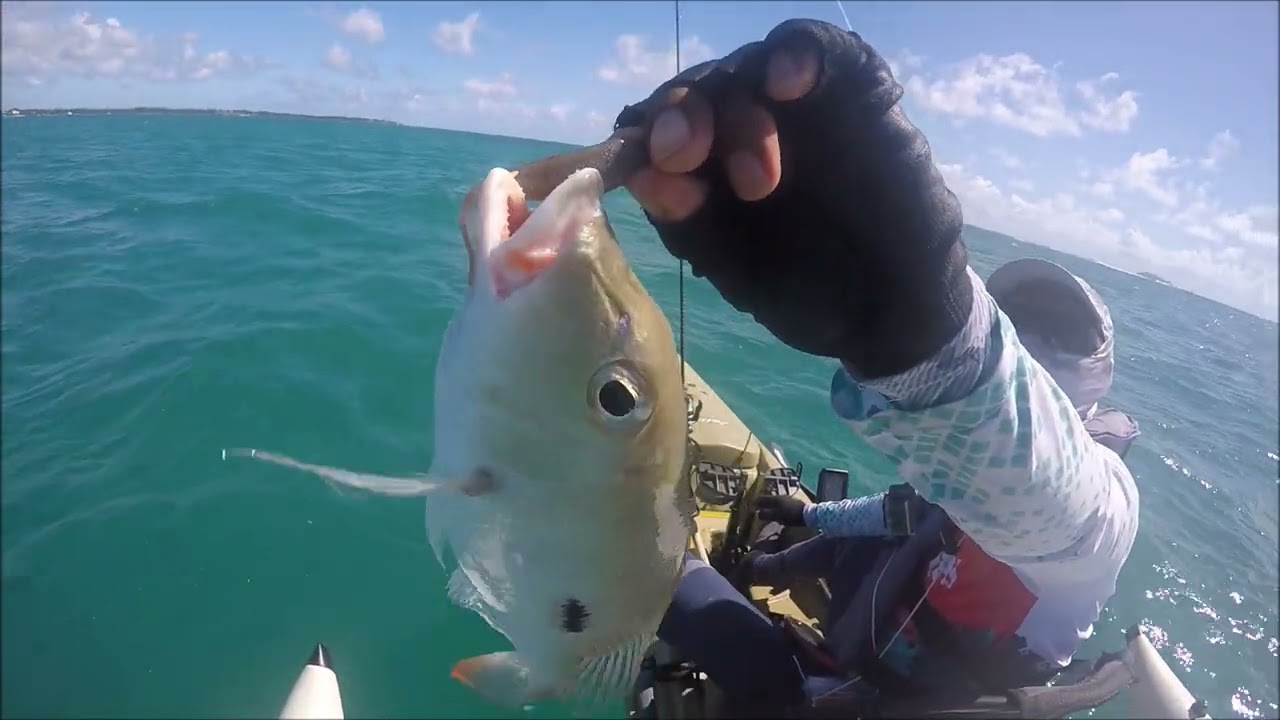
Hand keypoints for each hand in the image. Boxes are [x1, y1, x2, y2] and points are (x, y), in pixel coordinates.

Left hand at [614, 20, 972, 378]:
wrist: (891, 307)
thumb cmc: (807, 285)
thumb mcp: (737, 268)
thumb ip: (691, 223)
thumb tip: (642, 177)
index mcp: (706, 161)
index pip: (663, 125)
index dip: (648, 139)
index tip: (655, 169)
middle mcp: (744, 122)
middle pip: (701, 90)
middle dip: (685, 117)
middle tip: (684, 156)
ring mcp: (799, 101)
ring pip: (750, 66)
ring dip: (738, 107)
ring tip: (757, 178)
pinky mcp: (856, 87)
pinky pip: (824, 50)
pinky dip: (798, 55)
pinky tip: (786, 81)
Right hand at [756, 494, 807, 526]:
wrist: (808, 514)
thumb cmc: (791, 515)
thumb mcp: (777, 516)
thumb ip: (767, 514)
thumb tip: (758, 514)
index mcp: (776, 499)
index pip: (763, 499)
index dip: (757, 502)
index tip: (752, 505)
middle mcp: (781, 497)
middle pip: (769, 499)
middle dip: (763, 503)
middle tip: (758, 507)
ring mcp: (788, 499)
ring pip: (776, 501)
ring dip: (770, 505)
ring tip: (767, 510)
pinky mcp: (793, 503)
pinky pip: (781, 504)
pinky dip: (777, 507)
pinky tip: (778, 512)